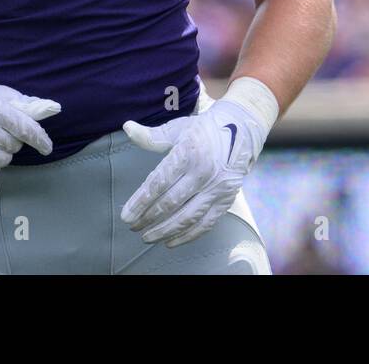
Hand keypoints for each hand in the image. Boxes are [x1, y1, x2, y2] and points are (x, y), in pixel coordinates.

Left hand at [120, 78, 276, 247]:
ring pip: (188, 217)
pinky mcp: (226, 199)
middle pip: (171, 203)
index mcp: (188, 152)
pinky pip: (206, 223)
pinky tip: (171, 242)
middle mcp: (203, 172)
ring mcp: (217, 187)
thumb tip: (127, 127)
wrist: (241, 129)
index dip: (140, 202)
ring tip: (147, 237)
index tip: (126, 216)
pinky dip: (187, 236)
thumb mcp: (177, 129)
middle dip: (148, 218)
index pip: (159, 182)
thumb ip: (151, 136)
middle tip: (133, 227)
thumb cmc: (203, 130)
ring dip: (165, 231)